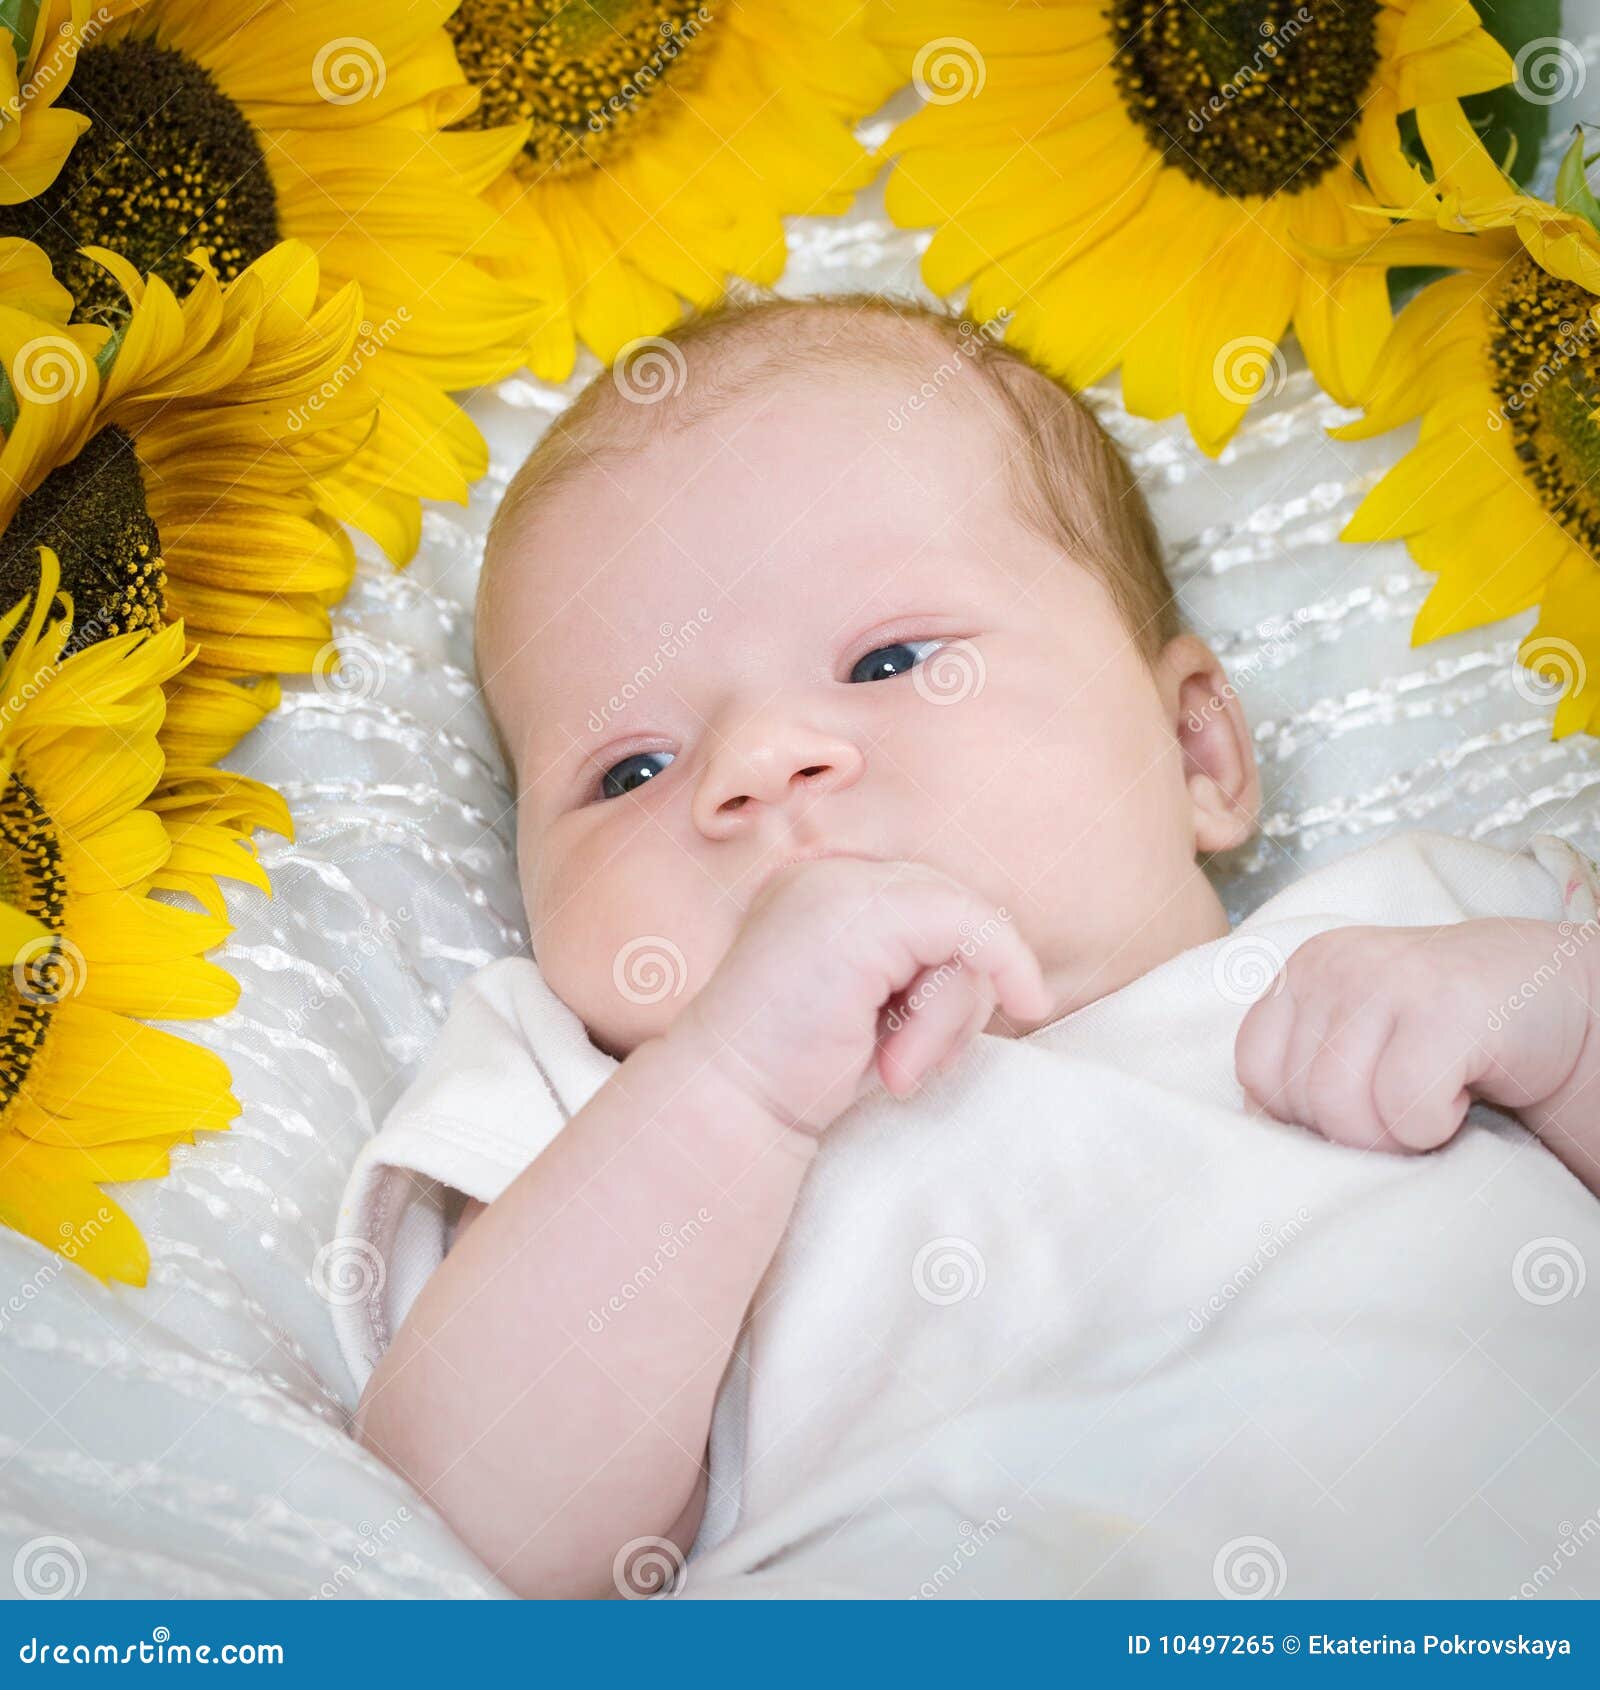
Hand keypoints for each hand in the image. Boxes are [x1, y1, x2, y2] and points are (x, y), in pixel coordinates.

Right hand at [672, 856, 1052, 1134]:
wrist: (732, 1100)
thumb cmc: (799, 1068)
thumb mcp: (875, 1002)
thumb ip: (921, 962)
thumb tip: (1006, 959)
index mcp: (824, 885)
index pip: (929, 904)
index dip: (949, 975)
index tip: (929, 1051)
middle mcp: (830, 871)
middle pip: (953, 910)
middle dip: (954, 997)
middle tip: (902, 1069)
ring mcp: (844, 884)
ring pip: (964, 925)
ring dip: (948, 1016)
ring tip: (892, 1066)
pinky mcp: (865, 913)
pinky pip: (972, 928)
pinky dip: (999, 972)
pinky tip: (985, 1023)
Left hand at [1234, 918, 1596, 1154]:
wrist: (1552, 997)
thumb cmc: (1445, 1035)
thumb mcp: (1355, 1039)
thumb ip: (1303, 1068)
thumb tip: (1260, 1133)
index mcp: (1300, 973)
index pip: (1255, 1073)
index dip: (1306, 1112)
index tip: (1363, 1100)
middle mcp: (1330, 964)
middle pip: (1301, 1101)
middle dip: (1358, 1129)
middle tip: (1408, 1101)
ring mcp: (1384, 978)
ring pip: (1342, 1111)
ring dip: (1395, 1134)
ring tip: (1431, 1097)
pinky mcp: (1442, 1006)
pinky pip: (1404, 1110)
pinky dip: (1436, 1126)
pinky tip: (1461, 1091)